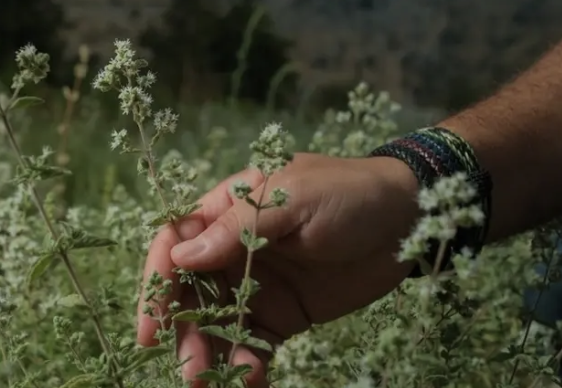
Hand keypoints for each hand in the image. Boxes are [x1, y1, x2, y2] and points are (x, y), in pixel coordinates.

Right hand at [136, 153, 422, 386]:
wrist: (409, 219)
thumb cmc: (349, 193)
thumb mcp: (294, 199)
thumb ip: (239, 229)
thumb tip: (180, 258)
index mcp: (226, 211)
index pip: (174, 245)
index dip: (157, 285)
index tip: (152, 328)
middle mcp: (232, 251)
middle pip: (190, 294)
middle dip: (184, 333)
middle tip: (190, 371)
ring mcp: (257, 286)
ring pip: (218, 325)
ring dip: (211, 356)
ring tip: (213, 385)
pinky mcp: (283, 315)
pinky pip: (254, 345)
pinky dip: (248, 367)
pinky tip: (253, 382)